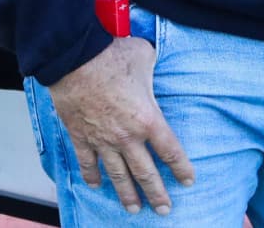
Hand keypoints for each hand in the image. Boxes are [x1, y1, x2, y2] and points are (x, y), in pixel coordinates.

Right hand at [46, 38, 193, 213]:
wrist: (75, 57)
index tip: (188, 181)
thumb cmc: (112, 55)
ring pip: (117, 175)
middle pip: (146, 172)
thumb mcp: (144, 56)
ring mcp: (102, 140)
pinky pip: (87, 162)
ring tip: (134, 210)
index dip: (182, 168)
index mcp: (148, 119)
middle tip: (164, 209)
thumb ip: (152, 66)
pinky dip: (91, 175)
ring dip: (127, 194)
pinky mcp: (80, 136)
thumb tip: (151, 62)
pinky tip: (95, 186)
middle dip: (157, 193)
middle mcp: (127, 137)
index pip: (170, 151)